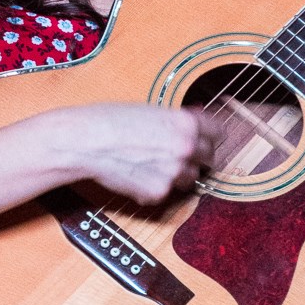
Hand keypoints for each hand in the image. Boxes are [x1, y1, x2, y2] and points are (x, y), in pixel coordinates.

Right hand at [68, 103, 222, 204]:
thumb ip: (177, 121)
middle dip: (197, 156)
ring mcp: (174, 173)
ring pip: (189, 178)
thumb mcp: (151, 111)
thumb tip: (196, 124)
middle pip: (209, 158)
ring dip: (177, 174)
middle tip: (177, 154)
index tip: (205, 138)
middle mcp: (187, 148)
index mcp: (187, 123)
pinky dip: (154, 187)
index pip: (218, 132)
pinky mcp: (158, 193)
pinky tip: (135, 174)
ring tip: (150, 162)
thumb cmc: (110, 120)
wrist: (86, 142)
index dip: (209, 134)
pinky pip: (165, 192)